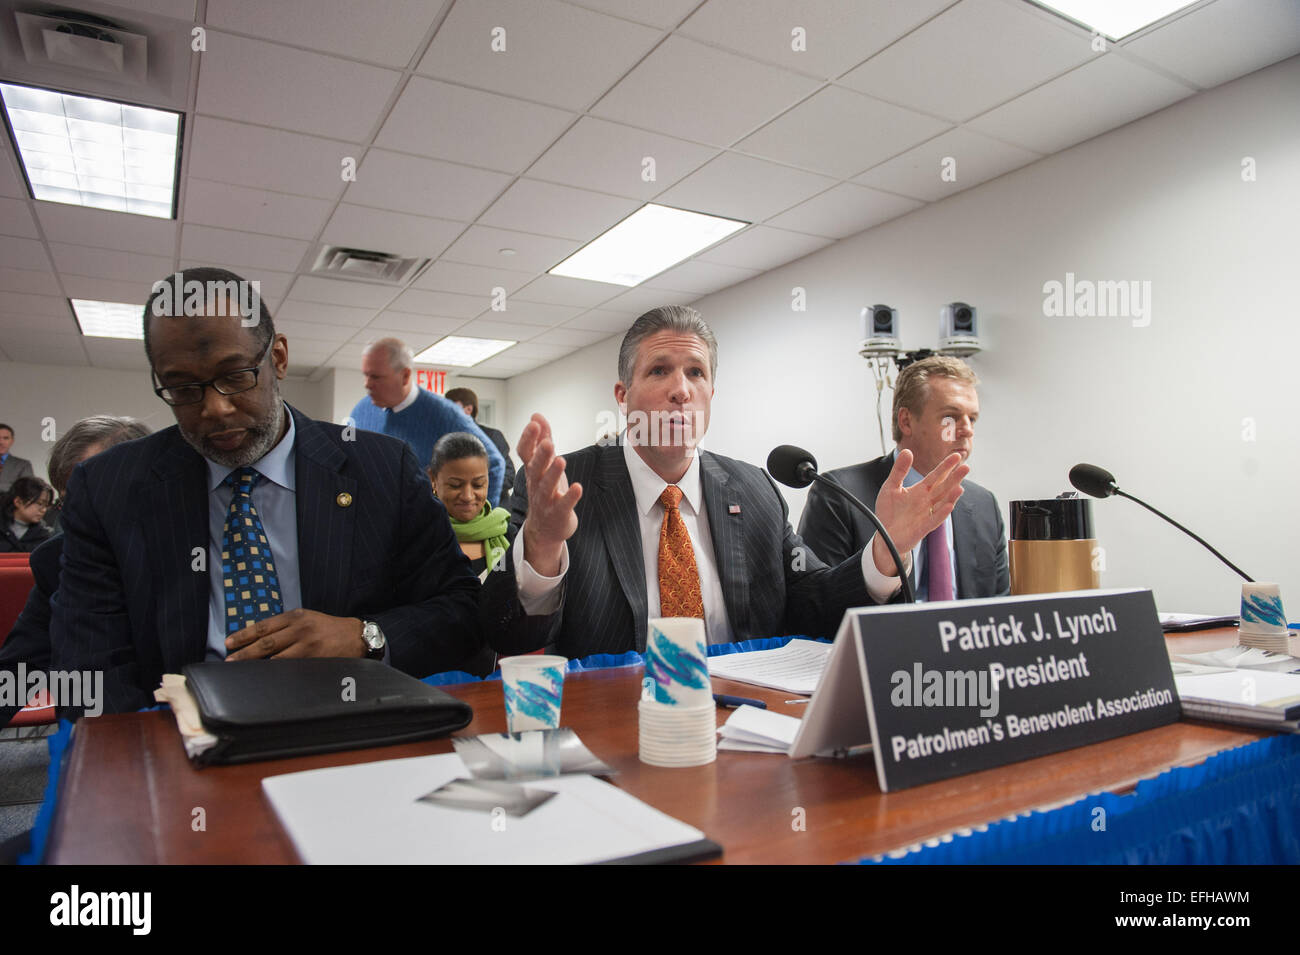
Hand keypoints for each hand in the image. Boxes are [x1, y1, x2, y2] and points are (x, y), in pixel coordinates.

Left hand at [225, 609, 364, 660]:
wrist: (356, 636)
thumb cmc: (328, 628)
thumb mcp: (307, 619)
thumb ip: (285, 626)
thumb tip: (258, 639)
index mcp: (296, 616)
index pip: (263, 626)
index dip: (243, 635)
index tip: (228, 644)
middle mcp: (300, 629)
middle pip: (265, 643)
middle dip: (244, 653)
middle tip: (229, 662)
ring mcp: (308, 645)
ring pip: (275, 658)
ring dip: (258, 666)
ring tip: (243, 672)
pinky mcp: (315, 660)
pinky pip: (290, 669)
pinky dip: (276, 673)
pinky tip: (266, 678)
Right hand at [517, 413, 580, 575]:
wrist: (545, 528)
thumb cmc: (545, 491)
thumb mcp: (543, 464)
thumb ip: (541, 439)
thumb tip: (536, 416)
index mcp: (532, 470)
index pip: (525, 452)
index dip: (528, 438)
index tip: (534, 423)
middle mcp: (536, 484)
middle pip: (535, 468)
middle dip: (541, 455)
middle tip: (548, 442)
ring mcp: (545, 500)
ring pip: (547, 486)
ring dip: (553, 473)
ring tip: (561, 460)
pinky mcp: (558, 513)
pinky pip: (563, 505)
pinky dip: (570, 497)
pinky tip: (578, 487)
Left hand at [871, 450, 968, 575]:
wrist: (884, 535)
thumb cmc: (889, 511)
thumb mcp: (891, 487)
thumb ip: (899, 470)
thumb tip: (908, 451)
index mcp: (921, 490)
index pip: (936, 476)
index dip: (946, 467)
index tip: (956, 456)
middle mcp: (927, 501)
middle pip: (944, 488)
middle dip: (954, 478)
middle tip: (966, 467)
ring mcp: (926, 515)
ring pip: (942, 503)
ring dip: (951, 496)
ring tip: (960, 486)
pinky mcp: (922, 528)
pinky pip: (934, 520)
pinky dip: (941, 513)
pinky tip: (949, 505)